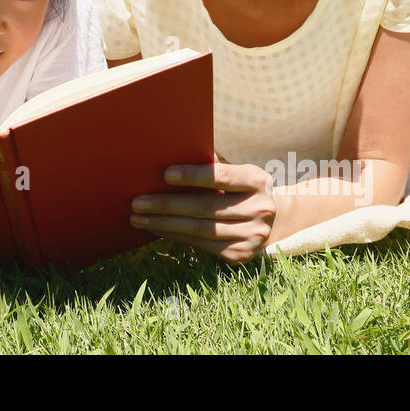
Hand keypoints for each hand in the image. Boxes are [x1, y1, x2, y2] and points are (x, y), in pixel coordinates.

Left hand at [129, 163, 275, 264]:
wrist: (271, 221)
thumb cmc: (240, 188)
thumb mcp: (235, 172)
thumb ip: (212, 165)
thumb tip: (171, 155)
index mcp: (257, 180)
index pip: (222, 177)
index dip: (193, 176)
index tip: (165, 174)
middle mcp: (260, 209)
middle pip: (205, 207)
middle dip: (167, 205)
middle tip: (138, 202)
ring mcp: (253, 235)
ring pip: (200, 230)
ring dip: (164, 225)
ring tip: (139, 218)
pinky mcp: (241, 255)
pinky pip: (201, 245)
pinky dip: (176, 236)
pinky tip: (157, 229)